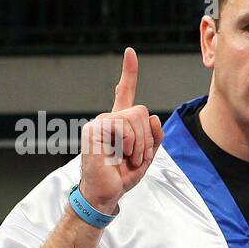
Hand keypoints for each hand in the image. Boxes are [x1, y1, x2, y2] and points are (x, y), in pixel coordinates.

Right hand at [78, 48, 162, 214]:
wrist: (106, 194)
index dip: (129, 73)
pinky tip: (119, 155)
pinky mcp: (94, 129)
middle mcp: (109, 119)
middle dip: (147, 137)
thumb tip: (154, 118)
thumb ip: (154, 137)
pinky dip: (128, 143)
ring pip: (135, 118)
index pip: (125, 93)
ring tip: (128, 158)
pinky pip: (122, 126)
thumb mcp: (147, 156)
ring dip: (139, 143)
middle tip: (137, 156)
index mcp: (120, 123)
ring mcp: (100, 123)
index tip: (130, 53)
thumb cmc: (122, 176)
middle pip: (142, 111)